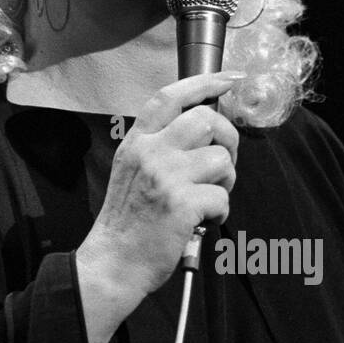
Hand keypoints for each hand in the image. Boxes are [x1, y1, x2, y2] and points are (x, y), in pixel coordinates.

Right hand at [77, 70, 240, 315]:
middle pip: (207, 120)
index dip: (205, 82)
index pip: (171, 96)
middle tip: (223, 166)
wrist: (114, 262)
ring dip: (226, 181)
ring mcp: (165, 177)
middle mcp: (150, 152)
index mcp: (137, 142)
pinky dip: (220, 212)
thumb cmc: (128, 222)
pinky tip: (203, 222)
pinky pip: (223, 197)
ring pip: (221, 160)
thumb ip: (159, 146)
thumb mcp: (132, 170)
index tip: (230, 79)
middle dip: (228, 140)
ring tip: (209, 199)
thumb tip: (204, 129)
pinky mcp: (181, 204)